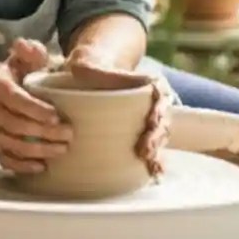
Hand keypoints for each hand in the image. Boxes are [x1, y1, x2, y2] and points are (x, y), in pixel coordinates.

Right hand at [0, 38, 72, 173]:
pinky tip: (42, 167)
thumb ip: (29, 50)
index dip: (34, 109)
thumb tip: (25, 45)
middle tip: (69, 134)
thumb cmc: (23, 73)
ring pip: (11, 145)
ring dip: (37, 150)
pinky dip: (23, 166)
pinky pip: (5, 160)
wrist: (5, 90)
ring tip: (62, 150)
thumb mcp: (26, 57)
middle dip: (42, 132)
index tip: (56, 117)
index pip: (14, 99)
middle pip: (14, 125)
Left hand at [64, 44, 171, 177]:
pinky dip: (156, 161)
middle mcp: (152, 101)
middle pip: (162, 119)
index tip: (151, 121)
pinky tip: (154, 173)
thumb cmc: (91, 71)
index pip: (159, 94)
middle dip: (156, 137)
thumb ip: (85, 68)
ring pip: (160, 135)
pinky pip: (154, 148)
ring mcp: (148, 119)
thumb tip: (77, 69)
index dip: (159, 109)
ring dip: (157, 150)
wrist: (93, 79)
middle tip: (144, 151)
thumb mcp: (86, 66)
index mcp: (145, 82)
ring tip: (149, 164)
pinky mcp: (141, 135)